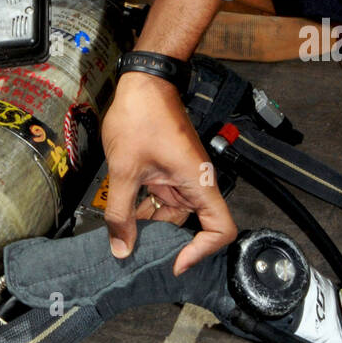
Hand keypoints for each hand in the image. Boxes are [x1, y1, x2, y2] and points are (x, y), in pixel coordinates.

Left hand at [101, 71, 236, 275]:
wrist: (142, 81)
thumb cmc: (141, 116)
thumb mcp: (125, 169)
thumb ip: (121, 212)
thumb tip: (121, 248)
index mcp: (198, 181)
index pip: (221, 229)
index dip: (202, 251)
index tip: (176, 262)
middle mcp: (195, 181)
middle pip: (192, 224)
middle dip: (166, 239)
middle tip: (137, 250)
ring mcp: (182, 174)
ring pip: (173, 211)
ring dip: (151, 222)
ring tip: (122, 232)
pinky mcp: (169, 168)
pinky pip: (163, 197)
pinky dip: (146, 206)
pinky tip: (123, 212)